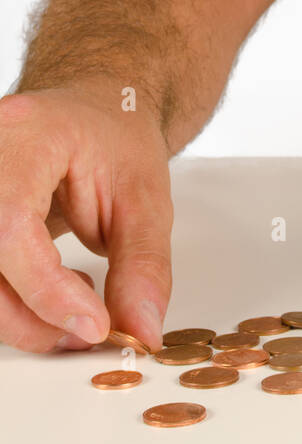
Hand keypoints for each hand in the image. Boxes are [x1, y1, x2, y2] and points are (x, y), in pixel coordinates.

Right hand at [0, 83, 172, 352]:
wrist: (96, 111)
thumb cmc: (116, 137)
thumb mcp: (147, 197)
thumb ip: (143, 265)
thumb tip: (140, 330)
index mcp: (27, 134)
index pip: (10, 226)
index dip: (45, 290)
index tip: (93, 325)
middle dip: (29, 317)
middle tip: (87, 333)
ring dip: (18, 316)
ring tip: (76, 304)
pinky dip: (10, 302)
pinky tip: (48, 290)